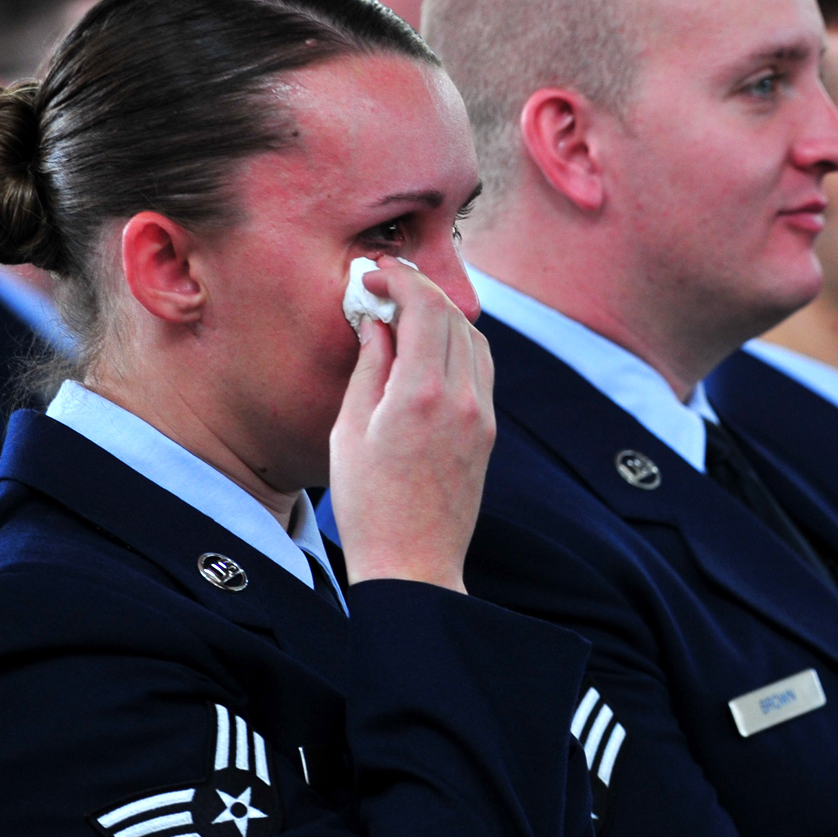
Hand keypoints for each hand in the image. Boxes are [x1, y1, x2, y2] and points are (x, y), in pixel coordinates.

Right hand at [330, 260, 494, 591]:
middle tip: (384, 286)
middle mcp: (462, 398)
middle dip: (419, 291)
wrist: (413, 564)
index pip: (425, 308)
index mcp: (422, 394)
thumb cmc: (367, 503)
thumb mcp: (350, 430)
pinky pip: (481, 368)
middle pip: (453, 316)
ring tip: (404, 316)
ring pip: (474, 338)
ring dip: (442, 316)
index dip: (401, 279)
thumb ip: (369, 367)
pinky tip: (429, 351)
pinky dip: (459, 344)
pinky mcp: (488, 431)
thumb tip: (378, 322)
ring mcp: (481, 415)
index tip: (374, 273)